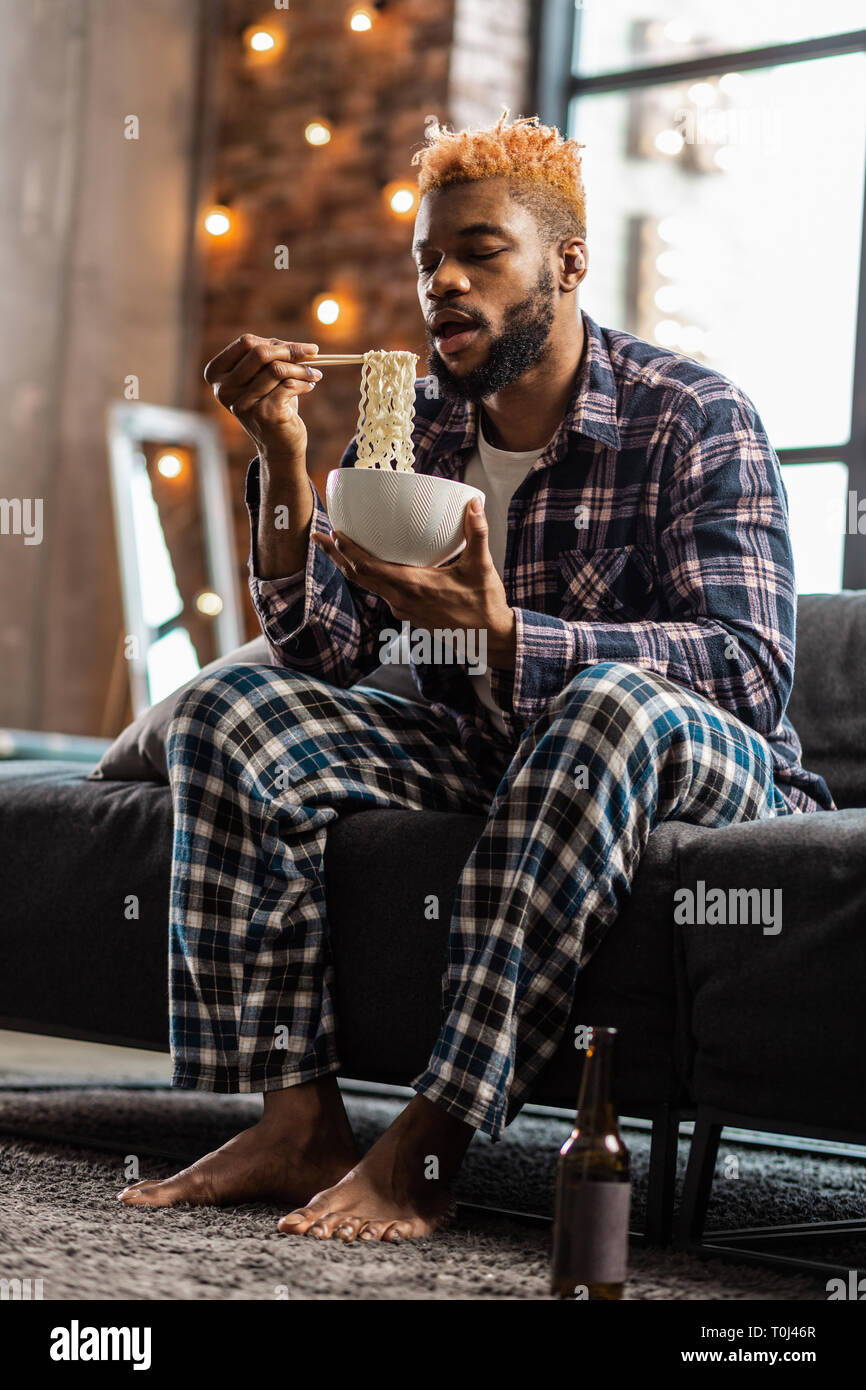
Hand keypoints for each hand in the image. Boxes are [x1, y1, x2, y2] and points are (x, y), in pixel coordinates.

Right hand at [203, 333, 322, 467]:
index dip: (274, 341)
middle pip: (260, 352)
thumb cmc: (271, 404)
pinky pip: (289, 385)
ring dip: (302, 369)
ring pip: (277, 369)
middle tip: (313, 353)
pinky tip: (310, 386)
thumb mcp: (263, 378)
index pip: (245, 343)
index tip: (297, 346)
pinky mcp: (262, 414)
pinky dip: (304, 383)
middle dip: (291, 350)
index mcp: (217, 375)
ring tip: (314, 374)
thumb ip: (271, 358)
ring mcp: (242, 403)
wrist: (278, 446)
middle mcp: (224, 390)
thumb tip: (296, 346)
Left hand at [312, 495, 516, 669]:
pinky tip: (372, 564)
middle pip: (358, 576)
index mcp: (413, 587)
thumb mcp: (481, 567)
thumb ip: (476, 533)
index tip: (333, 533)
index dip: (348, 551)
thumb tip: (474, 503)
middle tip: (318, 536)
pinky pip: (382, 592)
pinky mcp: (409, 614)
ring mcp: (403, 610)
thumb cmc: (484, 604)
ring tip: (337, 547)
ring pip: (368, 586)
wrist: (489, 639)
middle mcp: (401, 600)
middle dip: (336, 555)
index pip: (369, 568)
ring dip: (350, 566)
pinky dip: (369, 576)